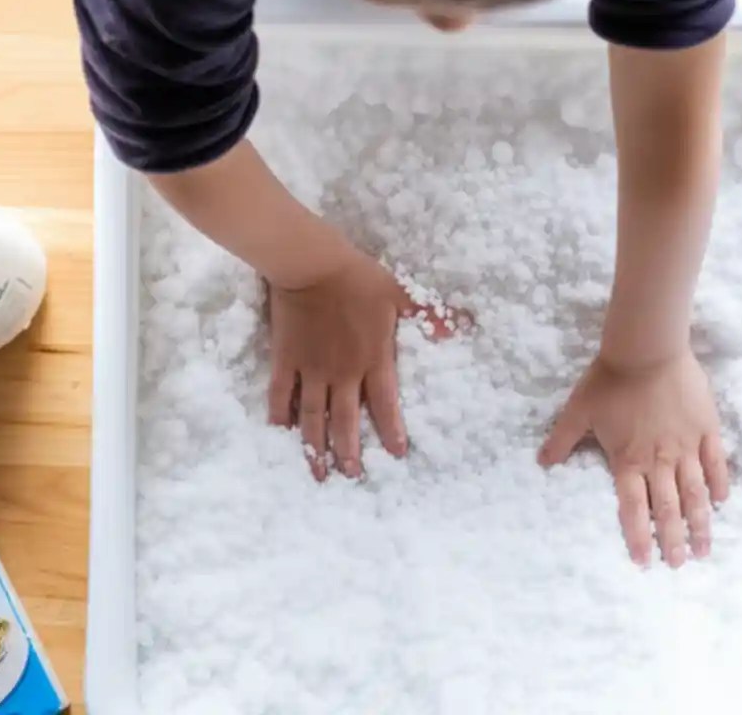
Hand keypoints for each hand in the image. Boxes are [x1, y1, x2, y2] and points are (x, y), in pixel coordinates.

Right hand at [266, 251, 413, 480]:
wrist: (311, 265)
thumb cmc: (358, 279)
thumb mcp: (401, 294)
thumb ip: (427, 315)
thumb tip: (460, 327)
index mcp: (373, 360)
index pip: (385, 404)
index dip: (391, 431)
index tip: (397, 455)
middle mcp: (342, 373)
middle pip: (345, 422)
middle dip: (348, 452)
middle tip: (352, 477)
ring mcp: (311, 369)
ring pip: (312, 417)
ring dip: (315, 447)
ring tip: (318, 472)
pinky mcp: (286, 360)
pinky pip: (281, 394)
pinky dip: (280, 415)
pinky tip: (281, 433)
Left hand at [538, 348, 729, 567]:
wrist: (647, 350)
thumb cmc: (610, 379)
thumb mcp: (578, 410)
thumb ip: (561, 440)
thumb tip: (542, 462)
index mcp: (627, 460)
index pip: (632, 508)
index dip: (637, 536)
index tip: (644, 562)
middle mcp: (659, 460)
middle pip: (668, 509)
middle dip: (673, 540)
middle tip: (679, 565)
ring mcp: (686, 446)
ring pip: (695, 493)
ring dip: (700, 523)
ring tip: (705, 548)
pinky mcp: (707, 428)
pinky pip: (716, 462)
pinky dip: (719, 483)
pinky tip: (722, 501)